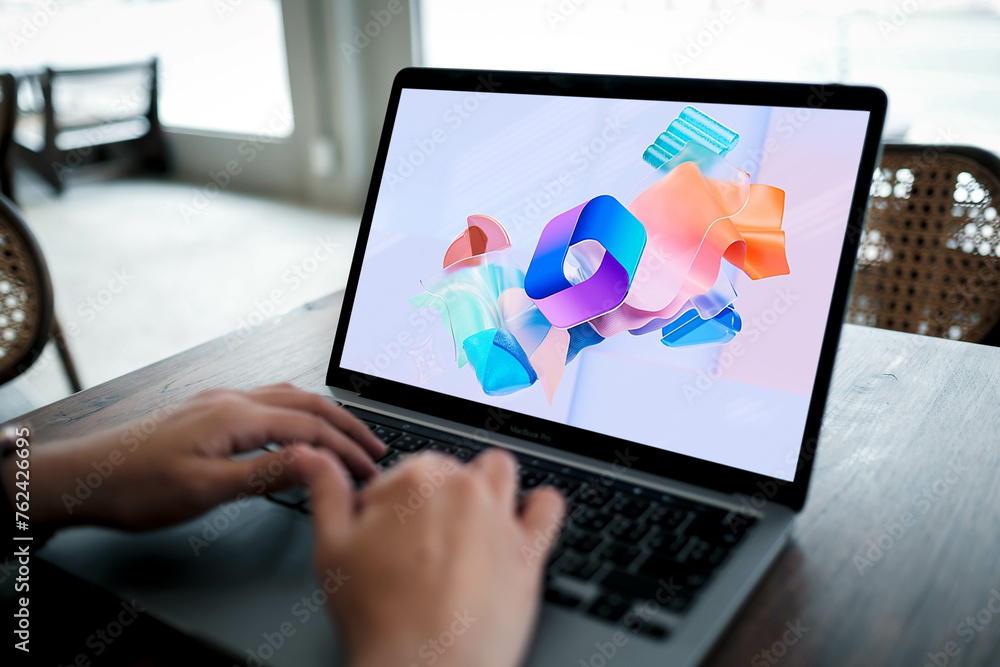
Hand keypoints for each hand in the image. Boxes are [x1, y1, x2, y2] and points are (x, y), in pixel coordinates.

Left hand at [2, 383, 385, 529]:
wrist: (84, 476)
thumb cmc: (136, 486)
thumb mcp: (204, 490)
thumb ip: (265, 473)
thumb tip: (315, 461)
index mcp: (235, 416)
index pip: (310, 428)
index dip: (346, 449)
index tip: (371, 470)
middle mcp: (232, 400)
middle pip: (307, 403)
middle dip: (347, 425)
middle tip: (376, 448)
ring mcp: (219, 401)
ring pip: (289, 396)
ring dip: (325, 415)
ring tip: (349, 436)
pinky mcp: (208, 410)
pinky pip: (268, 400)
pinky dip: (299, 411)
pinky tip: (299, 425)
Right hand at [301, 447, 565, 666]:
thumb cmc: (377, 615)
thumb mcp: (331, 548)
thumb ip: (326, 491)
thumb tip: (313, 454)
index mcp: (416, 480)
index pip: (406, 470)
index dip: (391, 501)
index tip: (385, 532)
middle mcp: (463, 488)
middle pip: (452, 471)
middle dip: (435, 497)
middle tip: (419, 543)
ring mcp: (501, 517)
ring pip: (500, 471)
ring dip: (486, 485)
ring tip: (468, 522)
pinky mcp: (530, 549)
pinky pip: (548, 505)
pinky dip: (537, 507)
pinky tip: (519, 523)